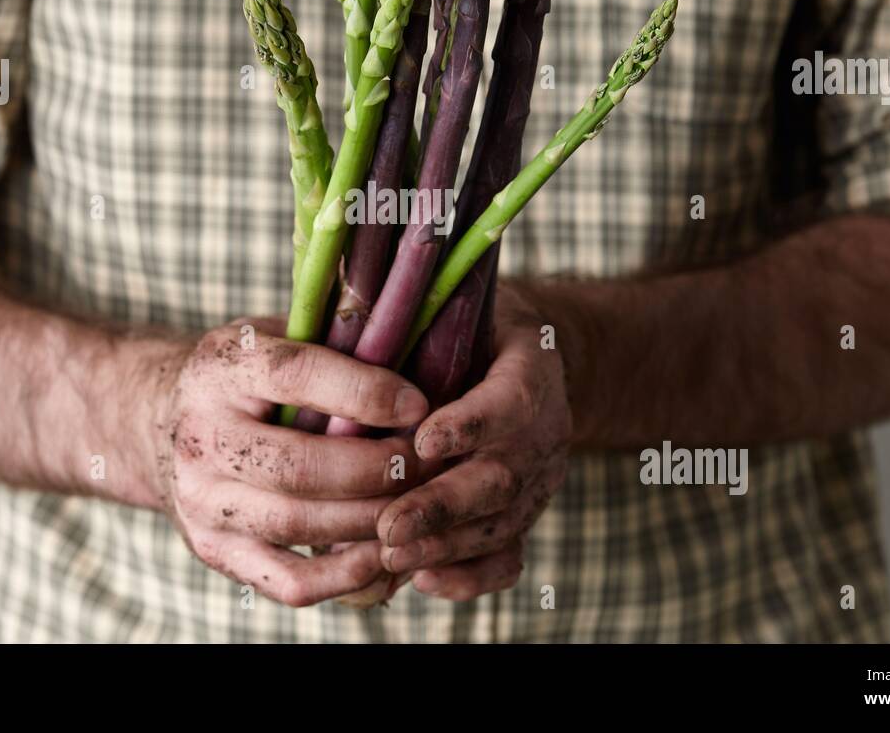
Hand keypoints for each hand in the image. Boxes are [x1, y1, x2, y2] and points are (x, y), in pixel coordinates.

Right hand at [147, 317, 429, 606]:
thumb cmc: (249, 374)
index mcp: (222, 367)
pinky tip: (387, 553)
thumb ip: (335, 341)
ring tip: (419, 507)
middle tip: (428, 463)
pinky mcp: (213, 549)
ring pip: (297, 524)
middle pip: (298, 466)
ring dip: (370, 521)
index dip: (365, 392)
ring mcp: (201, 500)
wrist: (158, 419)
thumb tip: (424, 351)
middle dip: (377, 470)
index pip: (294, 376)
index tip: (418, 404)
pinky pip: (288, 581)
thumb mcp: (276, 335)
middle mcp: (201, 436)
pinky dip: (346, 576)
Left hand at [375, 284, 571, 599]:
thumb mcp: (454, 308)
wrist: (523, 357)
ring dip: (445, 545)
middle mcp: (546, 428)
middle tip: (390, 524)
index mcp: (532, 368)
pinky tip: (424, 580)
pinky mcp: (525, 511)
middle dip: (444, 505)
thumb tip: (343, 340)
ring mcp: (540, 476)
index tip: (422, 442)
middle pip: (503, 475)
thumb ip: (414, 326)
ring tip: (391, 554)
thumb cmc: (468, 326)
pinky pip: (508, 555)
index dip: (471, 424)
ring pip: (501, 521)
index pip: (511, 400)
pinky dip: (469, 576)